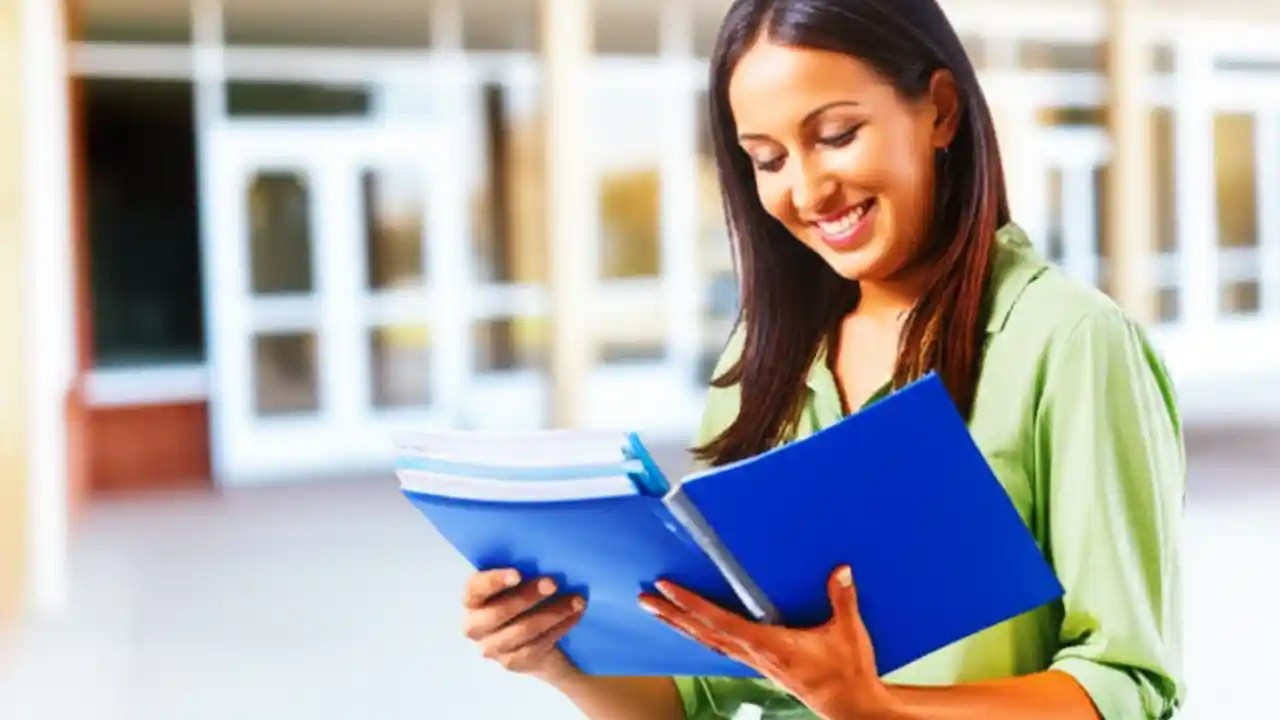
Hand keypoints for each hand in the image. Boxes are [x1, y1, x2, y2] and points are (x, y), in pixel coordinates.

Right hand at [462, 568, 585, 683]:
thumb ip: (519, 575)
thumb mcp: (516, 586)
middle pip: (499, 613)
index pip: (475, 589)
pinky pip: (538, 645)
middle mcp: (475, 627)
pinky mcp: (513, 663)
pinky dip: (560, 628)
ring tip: (576, 600)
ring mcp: (493, 648)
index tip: (518, 574)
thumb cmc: (524, 601)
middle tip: (553, 583)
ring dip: (552, 613)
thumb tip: (544, 557)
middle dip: (529, 596)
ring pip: (522, 631)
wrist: (535, 642)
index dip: (494, 581)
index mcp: (472, 601)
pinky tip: (574, 615)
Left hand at [638, 566, 898, 719]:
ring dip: (680, 625)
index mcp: (770, 644)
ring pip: (708, 641)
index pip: (721, 621)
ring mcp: (754, 661)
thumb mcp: (848, 632)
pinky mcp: (758, 664)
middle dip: (671, 615)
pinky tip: (691, 628)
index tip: (668, 589)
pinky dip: (700, 634)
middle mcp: (754, 654)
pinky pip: (721, 646)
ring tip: (656, 610)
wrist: (848, 704)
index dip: (692, 604)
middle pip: (703, 632)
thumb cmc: (846, 671)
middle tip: (645, 599)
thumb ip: (843, 599)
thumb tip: (841, 570)